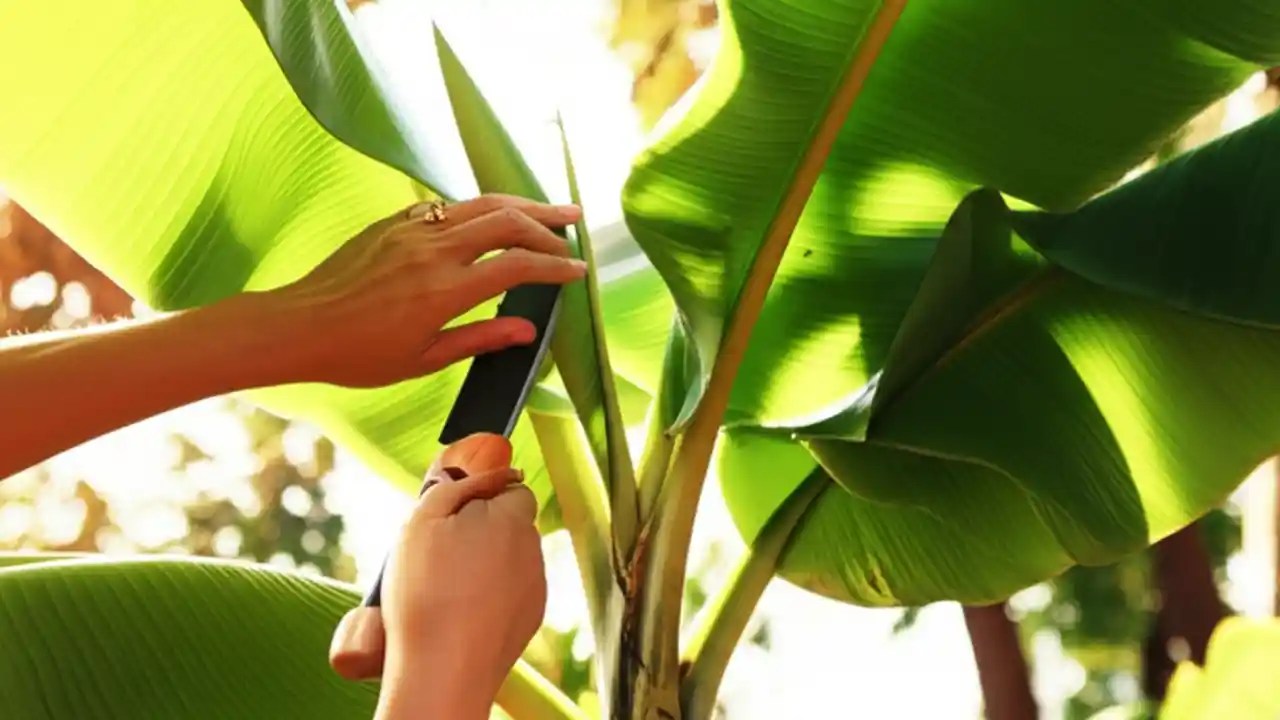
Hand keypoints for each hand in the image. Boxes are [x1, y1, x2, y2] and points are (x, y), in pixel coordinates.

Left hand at [267, 194, 584, 387]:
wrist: (299, 326)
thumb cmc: (358, 354)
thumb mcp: (424, 358)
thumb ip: (480, 338)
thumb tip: (528, 330)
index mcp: (443, 289)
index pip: (517, 266)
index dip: (554, 266)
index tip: (578, 272)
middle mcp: (432, 250)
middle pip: (506, 221)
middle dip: (547, 224)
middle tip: (575, 229)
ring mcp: (411, 230)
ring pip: (480, 204)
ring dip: (521, 205)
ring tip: (550, 211)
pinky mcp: (394, 223)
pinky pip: (448, 206)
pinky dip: (480, 207)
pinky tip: (495, 216)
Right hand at [376, 434, 546, 719]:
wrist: (443, 669)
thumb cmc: (427, 592)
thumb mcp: (424, 520)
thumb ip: (453, 486)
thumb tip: (480, 470)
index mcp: (513, 517)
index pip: (512, 486)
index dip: (481, 495)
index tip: (453, 512)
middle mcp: (533, 549)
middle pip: (509, 523)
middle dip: (480, 529)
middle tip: (440, 550)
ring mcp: (535, 586)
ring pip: (509, 559)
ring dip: (484, 563)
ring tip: (444, 586)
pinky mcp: (529, 619)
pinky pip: (509, 593)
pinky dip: (489, 596)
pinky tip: (459, 610)